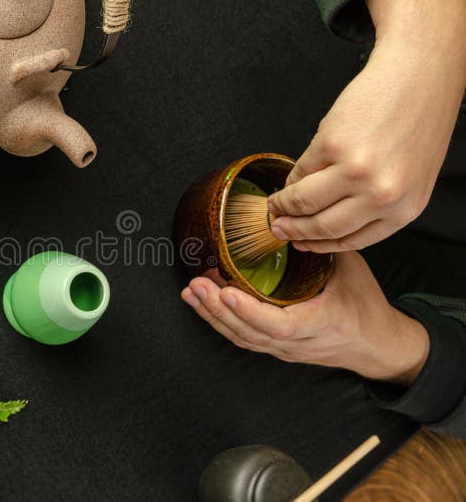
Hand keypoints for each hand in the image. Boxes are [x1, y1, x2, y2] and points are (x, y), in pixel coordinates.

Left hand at [180, 252, 429, 385]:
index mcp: (321, 324)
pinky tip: (203, 305)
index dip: (251, 312)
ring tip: (191, 293)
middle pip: (251, 333)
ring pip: (242, 338)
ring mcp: (285, 349)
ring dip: (213, 316)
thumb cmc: (365, 306)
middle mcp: (298, 343)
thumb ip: (322, 246)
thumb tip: (291, 218)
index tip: (228, 295)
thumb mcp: (351, 270)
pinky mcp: (276, 349)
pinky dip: (220, 322)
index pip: (280, 325)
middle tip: (196, 286)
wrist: (376, 344)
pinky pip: (243, 338)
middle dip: (218, 310)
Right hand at [268, 0, 465, 252]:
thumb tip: (324, 217)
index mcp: (403, 209)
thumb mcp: (408, 176)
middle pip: (324, 227)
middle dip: (294, 231)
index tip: (300, 242)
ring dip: (283, 205)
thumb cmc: (417, 120)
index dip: (319, 244)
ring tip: (275, 204)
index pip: (352, 240)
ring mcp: (355, 171)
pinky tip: (291, 177)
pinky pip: (303, 169)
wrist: (419, 76)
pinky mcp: (333, 146)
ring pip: (305, 202)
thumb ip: (372, 202)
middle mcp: (381, 195)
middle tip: (278, 228)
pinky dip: (292, 175)